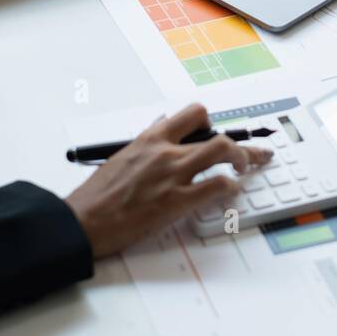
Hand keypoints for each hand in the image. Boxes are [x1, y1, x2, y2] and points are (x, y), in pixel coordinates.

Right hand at [64, 103, 272, 256]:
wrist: (84, 220)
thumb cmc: (98, 194)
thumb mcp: (122, 156)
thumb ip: (147, 141)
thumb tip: (162, 123)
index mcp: (150, 139)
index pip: (191, 115)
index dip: (211, 122)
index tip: (219, 131)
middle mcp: (165, 151)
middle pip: (215, 133)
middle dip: (240, 143)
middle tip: (252, 152)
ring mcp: (173, 174)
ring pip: (223, 151)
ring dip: (243, 157)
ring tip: (247, 167)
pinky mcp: (176, 201)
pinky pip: (216, 186)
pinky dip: (230, 186)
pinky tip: (232, 191)